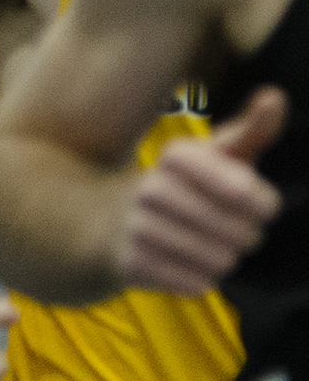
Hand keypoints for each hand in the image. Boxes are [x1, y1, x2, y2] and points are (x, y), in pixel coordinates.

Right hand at [115, 86, 284, 295]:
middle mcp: (151, 188)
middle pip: (242, 232)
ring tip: (205, 245)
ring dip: (223, 259)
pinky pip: (198, 283)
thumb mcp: (212, 156)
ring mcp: (138, 227)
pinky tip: (182, 263)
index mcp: (175, 155)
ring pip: (222, 261)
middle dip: (245, 235)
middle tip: (227, 228)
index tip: (250, 200)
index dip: (263, 203)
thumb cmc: (180, 186)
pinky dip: (199, 279)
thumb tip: (275, 97)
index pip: (248, 191)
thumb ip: (250, 131)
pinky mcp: (132, 263)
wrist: (106, 222)